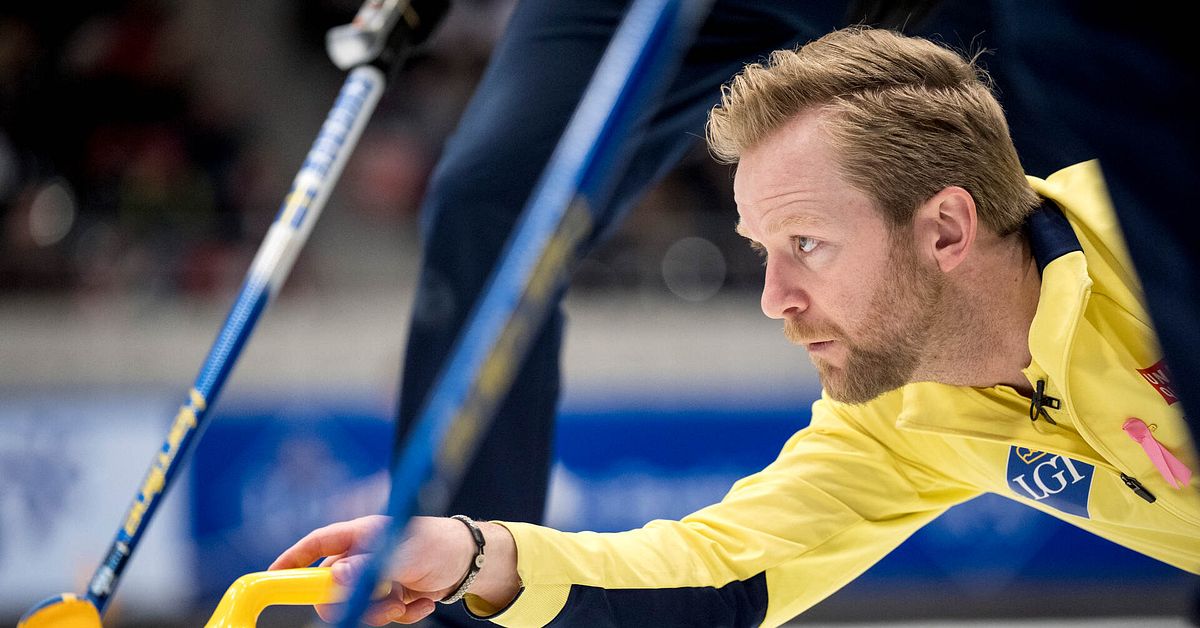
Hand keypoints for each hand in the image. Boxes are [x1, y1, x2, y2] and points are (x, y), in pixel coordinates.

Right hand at [270, 515, 518, 624]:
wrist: (473, 562)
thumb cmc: (441, 545)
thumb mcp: (406, 555)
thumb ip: (370, 566)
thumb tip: (335, 576)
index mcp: (361, 536)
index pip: (315, 545)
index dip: (291, 561)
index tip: (271, 578)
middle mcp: (365, 556)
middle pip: (332, 587)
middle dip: (351, 602)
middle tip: (379, 604)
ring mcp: (377, 577)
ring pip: (357, 607)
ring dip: (382, 611)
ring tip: (407, 600)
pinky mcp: (392, 595)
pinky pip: (383, 616)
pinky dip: (403, 614)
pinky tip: (423, 600)